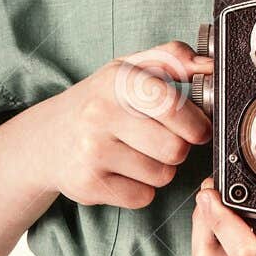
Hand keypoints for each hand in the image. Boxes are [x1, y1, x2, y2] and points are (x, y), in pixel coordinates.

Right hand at [41, 40, 211, 208]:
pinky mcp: (89, 185)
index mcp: (116, 81)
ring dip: (160, 169)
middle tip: (164, 140)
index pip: (172, 106)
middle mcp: (100, 115)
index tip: (199, 127)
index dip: (196, 122)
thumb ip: (173, 57)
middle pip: (175, 148)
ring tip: (139, 154)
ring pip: (162, 175)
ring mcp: (92, 152)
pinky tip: (123, 172)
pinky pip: (143, 197)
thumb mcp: (129, 68)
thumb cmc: (98, 101)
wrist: (46, 139)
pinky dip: (141, 189)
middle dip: (178, 148)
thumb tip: (209, 65)